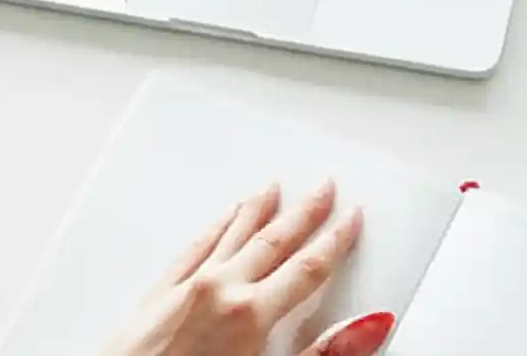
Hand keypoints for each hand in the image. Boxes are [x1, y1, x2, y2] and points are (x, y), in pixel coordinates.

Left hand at [106, 181, 392, 355]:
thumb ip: (325, 353)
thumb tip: (369, 326)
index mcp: (252, 314)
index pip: (308, 268)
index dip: (335, 241)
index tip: (351, 218)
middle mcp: (220, 290)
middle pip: (273, 241)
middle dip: (303, 213)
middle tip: (322, 188)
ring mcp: (185, 288)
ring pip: (231, 235)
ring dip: (257, 210)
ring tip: (274, 188)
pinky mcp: (157, 295)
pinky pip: (193, 248)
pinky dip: (214, 228)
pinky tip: (223, 217)